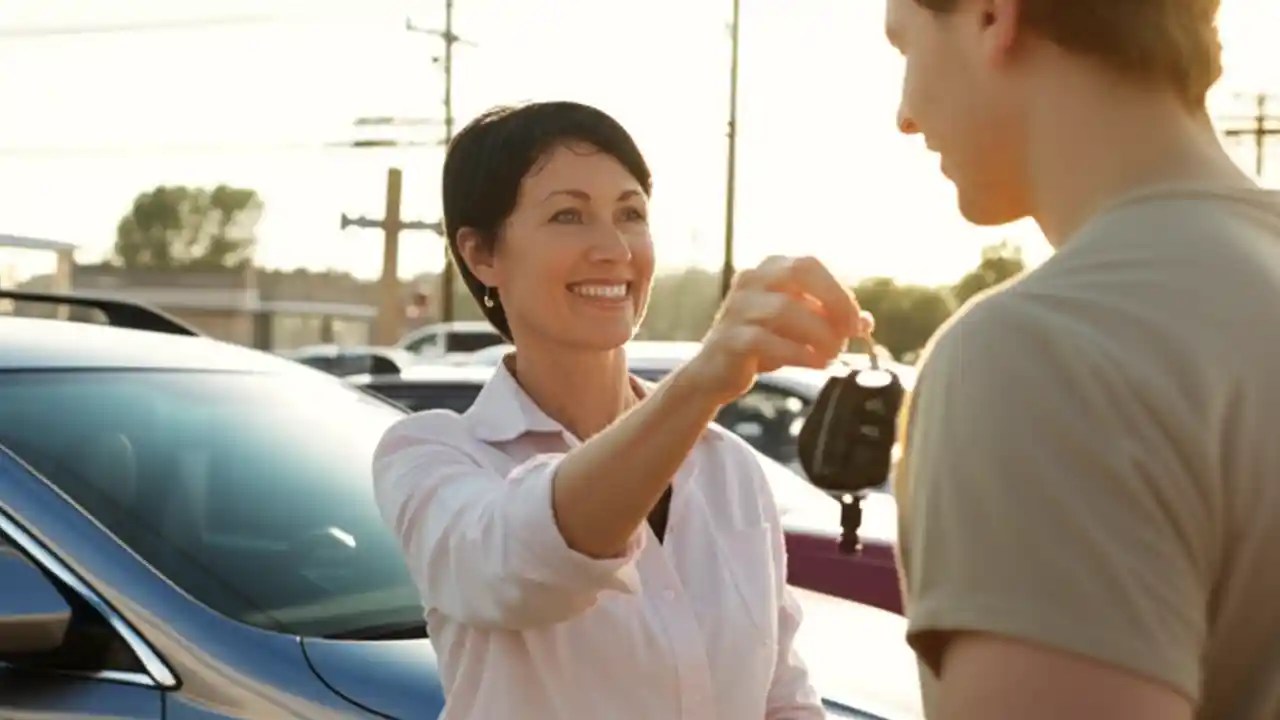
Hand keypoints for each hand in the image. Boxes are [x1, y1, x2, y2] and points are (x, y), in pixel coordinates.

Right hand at [680, 256, 871, 405]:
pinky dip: (797, 353)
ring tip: (830, 355)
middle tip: (848, 333)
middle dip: (831, 302)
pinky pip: (765, 340)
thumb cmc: (762, 344)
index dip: (838, 291)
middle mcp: (751, 280)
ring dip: (817, 334)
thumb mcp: (799, 327)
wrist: (715, 372)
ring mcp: (736, 308)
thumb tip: (865, 322)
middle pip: (798, 272)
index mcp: (769, 269)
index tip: (856, 322)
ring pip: (784, 309)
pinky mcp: (728, 339)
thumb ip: (830, 320)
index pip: (810, 265)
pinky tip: (813, 363)